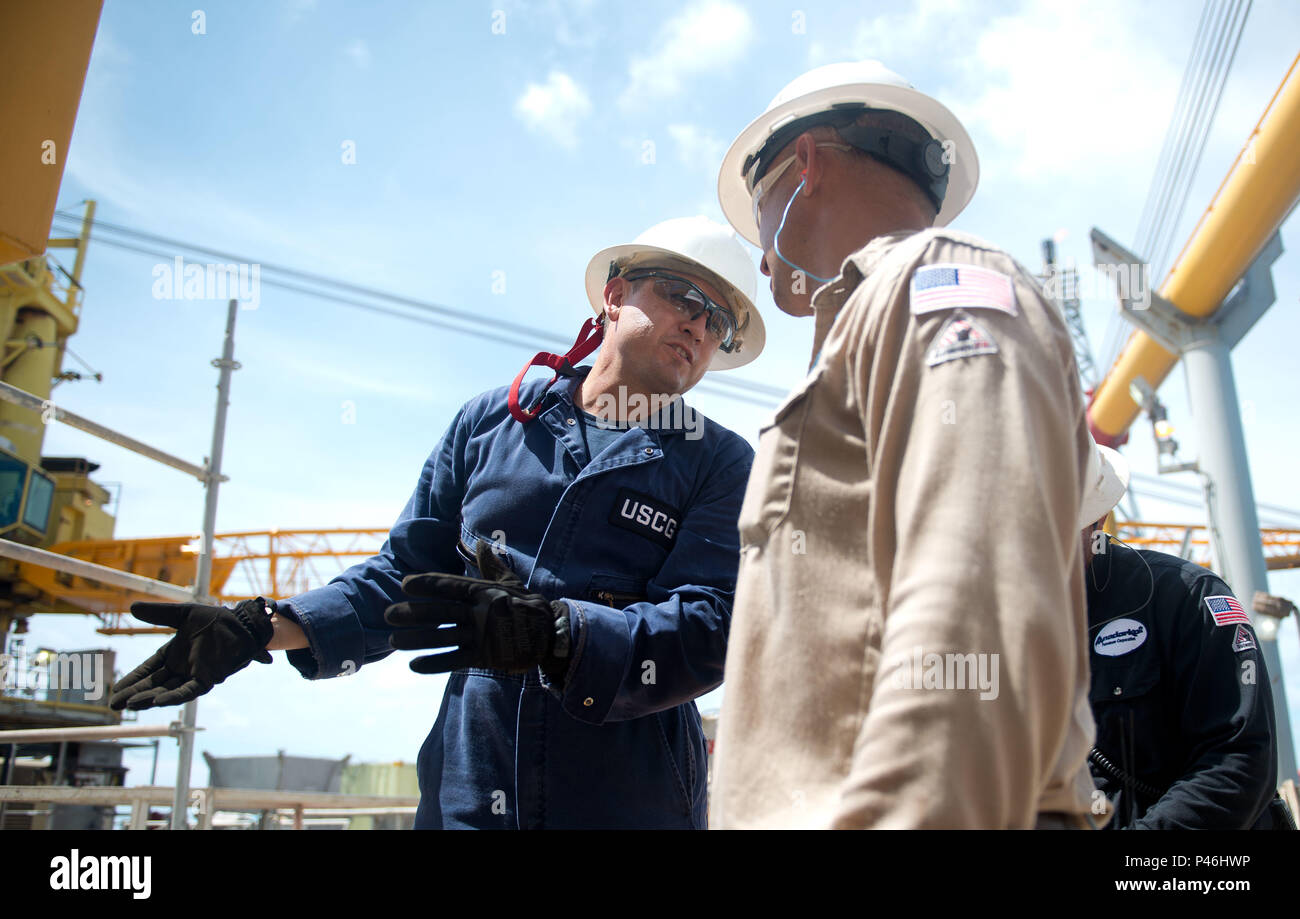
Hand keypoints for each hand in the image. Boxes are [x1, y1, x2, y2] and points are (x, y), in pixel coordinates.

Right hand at [109, 598, 274, 710]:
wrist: (242, 622)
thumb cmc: (215, 619)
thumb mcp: (182, 613)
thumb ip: (158, 613)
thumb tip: (132, 607)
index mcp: (173, 654)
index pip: (148, 670)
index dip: (132, 680)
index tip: (115, 690)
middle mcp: (182, 668)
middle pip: (153, 684)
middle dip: (135, 694)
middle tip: (114, 704)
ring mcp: (194, 675)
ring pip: (167, 691)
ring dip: (149, 698)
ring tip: (130, 705)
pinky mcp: (208, 678)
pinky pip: (188, 690)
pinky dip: (173, 696)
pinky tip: (157, 701)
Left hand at [386, 543, 569, 675]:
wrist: (550, 634)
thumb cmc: (526, 605)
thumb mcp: (510, 582)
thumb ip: (490, 565)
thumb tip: (481, 543)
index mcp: (483, 592)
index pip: (449, 586)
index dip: (426, 584)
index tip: (405, 584)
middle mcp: (479, 612)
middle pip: (440, 612)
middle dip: (413, 613)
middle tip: (388, 615)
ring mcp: (481, 635)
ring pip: (442, 637)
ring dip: (417, 639)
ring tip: (394, 641)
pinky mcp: (484, 656)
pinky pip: (454, 660)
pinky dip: (434, 663)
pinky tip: (414, 665)